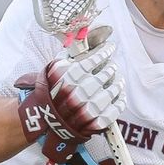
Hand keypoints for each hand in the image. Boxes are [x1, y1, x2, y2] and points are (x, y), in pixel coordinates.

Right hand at [14, 27, 123, 162]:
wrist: (43, 122)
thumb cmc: (46, 94)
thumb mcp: (50, 71)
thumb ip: (65, 56)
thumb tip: (76, 42)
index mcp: (72, 75)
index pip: (96, 58)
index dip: (106, 51)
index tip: (110, 47)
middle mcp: (83, 89)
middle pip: (106, 73)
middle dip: (111, 67)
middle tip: (112, 65)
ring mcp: (91, 106)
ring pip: (114, 90)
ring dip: (118, 83)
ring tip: (119, 80)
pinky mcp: (97, 121)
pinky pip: (116, 109)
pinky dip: (120, 101)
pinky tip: (120, 96)